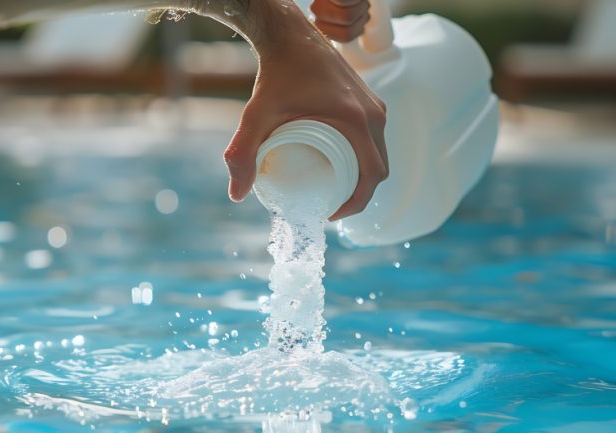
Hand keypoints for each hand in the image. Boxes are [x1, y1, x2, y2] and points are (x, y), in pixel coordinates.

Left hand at [223, 1, 386, 220]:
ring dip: (363, 176)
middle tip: (329, 204)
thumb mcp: (256, 115)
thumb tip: (236, 195)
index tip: (330, 212)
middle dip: (359, 194)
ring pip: (380, 154)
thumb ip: (242, 153)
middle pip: (380, 169)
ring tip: (333, 188)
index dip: (355, 203)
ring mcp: (375, 106)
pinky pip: (376, 139)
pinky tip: (342, 165)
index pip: (372, 175)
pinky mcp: (370, 102)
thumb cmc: (276, 74)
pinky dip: (364, 158)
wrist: (291, 37)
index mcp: (356, 120)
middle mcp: (373, 114)